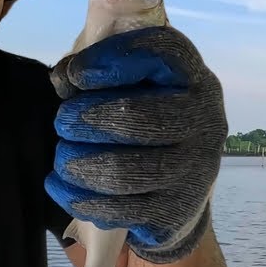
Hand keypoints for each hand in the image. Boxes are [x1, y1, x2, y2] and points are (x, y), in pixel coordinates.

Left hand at [45, 25, 227, 263]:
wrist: (181, 179)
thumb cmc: (147, 117)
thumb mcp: (131, 84)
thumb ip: (98, 72)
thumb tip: (66, 79)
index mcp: (193, 78)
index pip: (160, 54)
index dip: (111, 60)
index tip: (76, 74)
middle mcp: (204, 121)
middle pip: (135, 118)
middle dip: (85, 119)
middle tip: (63, 123)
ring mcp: (195, 171)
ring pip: (123, 172)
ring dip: (78, 165)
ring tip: (62, 160)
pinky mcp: (176, 212)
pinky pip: (120, 211)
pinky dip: (80, 200)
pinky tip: (61, 186)